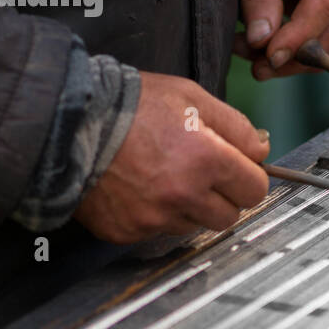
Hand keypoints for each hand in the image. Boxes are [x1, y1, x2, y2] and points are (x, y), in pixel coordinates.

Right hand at [73, 72, 270, 243]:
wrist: (68, 123)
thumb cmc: (130, 104)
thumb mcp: (192, 96)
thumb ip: (236, 126)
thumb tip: (261, 150)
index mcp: (207, 160)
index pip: (256, 190)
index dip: (248, 177)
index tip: (236, 168)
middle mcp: (184, 195)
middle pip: (229, 216)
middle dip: (223, 197)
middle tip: (201, 173)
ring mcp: (154, 218)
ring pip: (193, 225)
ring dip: (189, 207)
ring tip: (163, 175)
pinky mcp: (128, 231)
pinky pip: (157, 231)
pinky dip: (154, 214)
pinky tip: (139, 188)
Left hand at [235, 0, 328, 78]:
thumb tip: (262, 43)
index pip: (324, 5)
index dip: (299, 37)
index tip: (270, 56)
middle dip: (297, 57)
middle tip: (259, 67)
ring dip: (293, 58)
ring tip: (254, 59)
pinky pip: (321, 38)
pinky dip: (294, 50)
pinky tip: (265, 49)